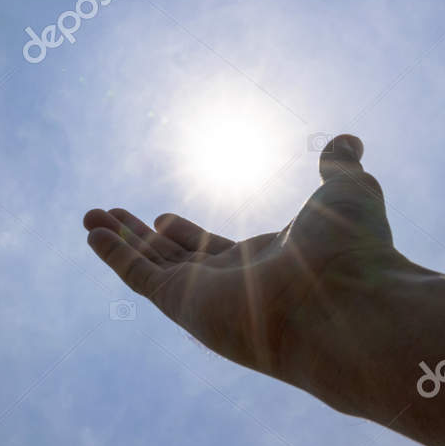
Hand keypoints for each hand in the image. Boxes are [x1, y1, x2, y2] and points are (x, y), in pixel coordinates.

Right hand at [83, 134, 430, 413]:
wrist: (349, 304)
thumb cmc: (354, 251)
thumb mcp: (347, 191)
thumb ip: (338, 165)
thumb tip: (347, 141)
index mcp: (265, 263)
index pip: (214, 250)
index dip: (185, 235)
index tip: (162, 218)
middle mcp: (232, 286)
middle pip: (173, 260)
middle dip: (140, 239)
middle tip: (112, 215)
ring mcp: (206, 298)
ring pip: (150, 266)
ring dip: (118, 241)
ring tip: (89, 218)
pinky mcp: (184, 304)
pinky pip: (140, 277)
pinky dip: (114, 255)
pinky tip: (93, 233)